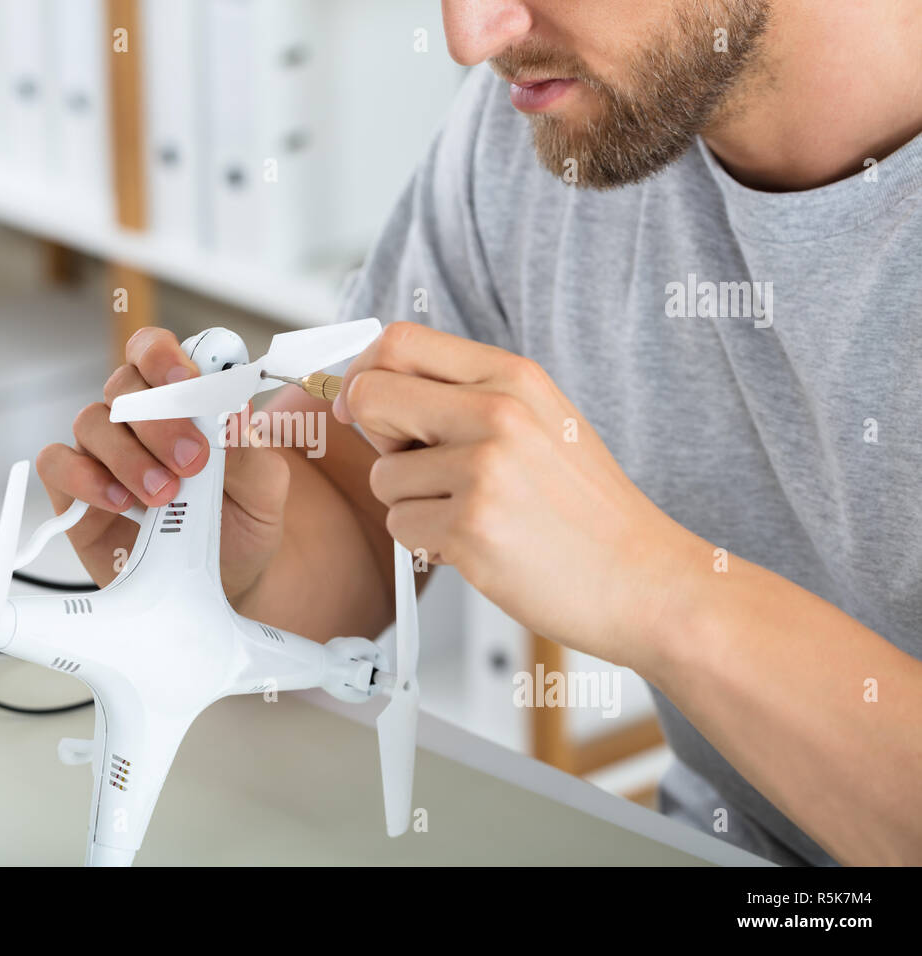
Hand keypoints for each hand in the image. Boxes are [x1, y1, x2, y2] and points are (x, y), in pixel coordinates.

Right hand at [36, 328, 289, 601]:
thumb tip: (229, 415)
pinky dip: (84, 479)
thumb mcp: (264, 490)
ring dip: (130, 457)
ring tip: (164, 497)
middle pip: (124, 386)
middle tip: (192, 462)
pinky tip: (120, 503)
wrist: (224, 583)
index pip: (156, 351)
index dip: (164, 356)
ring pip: (92, 423)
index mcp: (181, 400)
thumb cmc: (241, 525)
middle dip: (159, 420)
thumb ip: (248, 451)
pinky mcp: (75, 492)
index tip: (187, 380)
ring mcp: (102, 453)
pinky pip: (57, 465)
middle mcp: (136, 419)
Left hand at [334, 322, 702, 667]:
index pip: (399, 341)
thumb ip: (466, 397)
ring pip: (382, 475)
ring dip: (413, 504)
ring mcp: (484, 469)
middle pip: (371, 396)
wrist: (646, 580)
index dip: (364, 373)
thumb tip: (371, 389)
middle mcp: (498, 412)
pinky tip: (481, 545)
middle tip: (420, 466)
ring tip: (476, 515)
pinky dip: (429, 544)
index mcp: (513, 376)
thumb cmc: (587, 510)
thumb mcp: (541, 421)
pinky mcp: (471, 527)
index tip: (362, 404)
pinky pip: (400, 526)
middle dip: (377, 438)